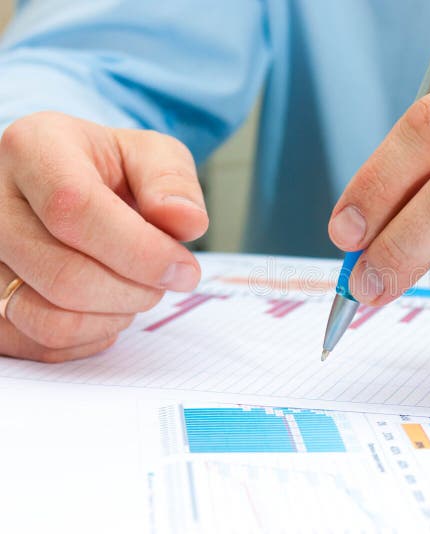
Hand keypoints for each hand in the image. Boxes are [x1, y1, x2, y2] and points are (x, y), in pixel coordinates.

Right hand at [0, 112, 207, 361]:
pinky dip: (88, 338)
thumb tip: (186, 221)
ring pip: (48, 318)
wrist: (71, 184)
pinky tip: (110, 310)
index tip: (183, 269)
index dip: (139, 251)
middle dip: (134, 290)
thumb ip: (173, 182)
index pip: (74, 209)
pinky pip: (36, 343)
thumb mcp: (153, 155)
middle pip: (64, 275)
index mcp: (34, 148)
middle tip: (165, 280)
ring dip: (112, 318)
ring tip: (136, 291)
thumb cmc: (113, 170)